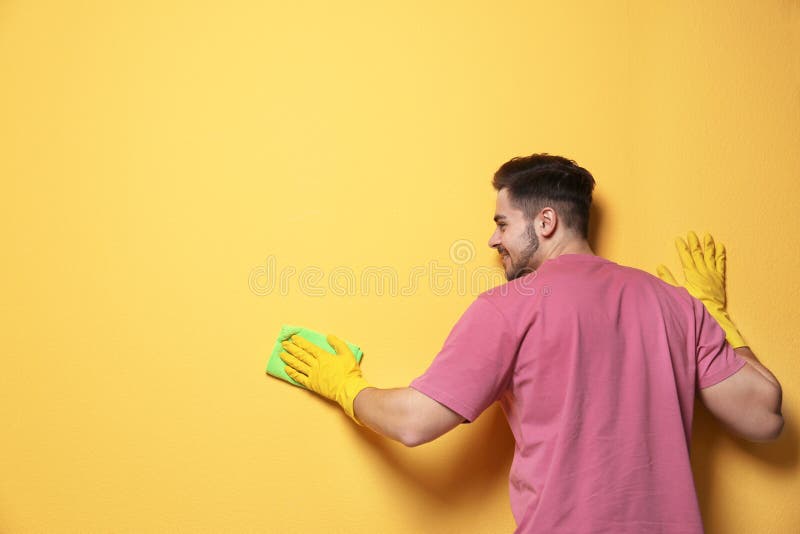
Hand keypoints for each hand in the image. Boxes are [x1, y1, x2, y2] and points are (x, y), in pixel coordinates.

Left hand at [280, 334, 369, 423]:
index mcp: (323, 356)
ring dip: (288, 359)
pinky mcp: (311, 385)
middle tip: (283, 344)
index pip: (308, 347)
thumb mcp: (347, 354)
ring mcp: (312, 375)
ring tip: (281, 354)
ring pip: (297, 365)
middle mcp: (315, 365)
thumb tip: (328, 336)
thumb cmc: (349, 372)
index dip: (300, 342)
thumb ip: (337, 343)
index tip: (293, 338)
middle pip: (300, 355)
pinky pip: (299, 378)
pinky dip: (292, 373)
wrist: (348, 389)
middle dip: (291, 348)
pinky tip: (286, 369)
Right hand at [656, 231, 745, 347]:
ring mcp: (712, 274)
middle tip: (692, 234)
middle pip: (698, 254)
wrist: (711, 314)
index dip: (682, 247)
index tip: (679, 239)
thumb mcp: (677, 292)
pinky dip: (720, 255)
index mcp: (692, 274)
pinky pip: (720, 264)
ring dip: (708, 245)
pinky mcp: (719, 279)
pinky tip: (720, 247)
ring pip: (710, 256)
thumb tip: (660, 266)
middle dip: (694, 243)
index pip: (686, 257)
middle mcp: (702, 271)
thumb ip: (668, 279)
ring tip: (707, 235)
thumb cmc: (693, 304)